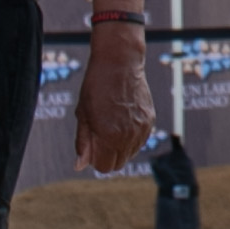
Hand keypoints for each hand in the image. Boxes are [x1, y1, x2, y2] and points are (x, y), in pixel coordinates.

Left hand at [74, 24, 154, 172]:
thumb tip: (79, 165)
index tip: (91, 143)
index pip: (104, 167)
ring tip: (111, 123)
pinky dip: (131, 137)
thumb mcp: (83, 113)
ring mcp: (141, 128)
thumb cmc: (96, 85)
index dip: (95, 158)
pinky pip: (140, 140)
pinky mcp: (150, 120)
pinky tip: (123, 119)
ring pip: (130, 153)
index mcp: (109, 136)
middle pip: (118, 164)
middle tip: (99, 133)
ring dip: (120, 147)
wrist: (119, 61)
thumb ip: (83, 142)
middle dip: (107, 155)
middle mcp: (128, 136)